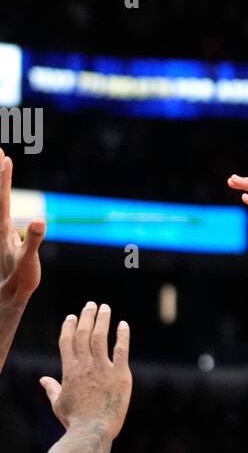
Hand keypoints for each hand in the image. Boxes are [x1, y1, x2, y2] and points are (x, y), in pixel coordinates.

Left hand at [0, 149, 43, 303]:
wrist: (8, 294)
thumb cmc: (20, 278)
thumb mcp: (29, 261)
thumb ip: (34, 241)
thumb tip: (39, 221)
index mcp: (3, 229)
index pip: (2, 197)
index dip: (3, 178)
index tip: (4, 158)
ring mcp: (1, 229)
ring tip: (0, 162)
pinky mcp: (4, 235)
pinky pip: (2, 208)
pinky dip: (3, 194)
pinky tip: (4, 191)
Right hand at [40, 303, 131, 438]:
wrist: (92, 431)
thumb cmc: (74, 421)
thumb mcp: (58, 404)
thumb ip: (51, 389)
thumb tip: (43, 379)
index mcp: (69, 370)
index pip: (67, 341)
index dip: (69, 326)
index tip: (72, 316)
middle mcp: (85, 365)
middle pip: (83, 334)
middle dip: (86, 317)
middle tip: (90, 304)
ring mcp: (103, 369)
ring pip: (101, 337)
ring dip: (102, 320)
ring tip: (104, 308)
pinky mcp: (120, 375)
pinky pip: (121, 350)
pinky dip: (122, 335)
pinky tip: (123, 325)